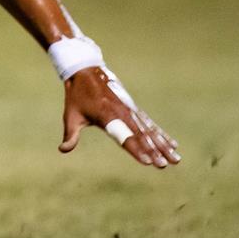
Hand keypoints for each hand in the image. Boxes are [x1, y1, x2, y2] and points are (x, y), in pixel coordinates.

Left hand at [59, 67, 178, 167]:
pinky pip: (150, 124)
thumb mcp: (71, 115)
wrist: (86, 71)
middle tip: (164, 165)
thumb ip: (70, 134)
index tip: (148, 161)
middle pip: (141, 136)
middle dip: (154, 151)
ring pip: (150, 131)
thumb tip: (62, 150)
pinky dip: (162, 134)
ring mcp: (131, 110)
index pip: (123, 136)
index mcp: (107, 115)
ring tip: (176, 160)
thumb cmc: (76, 96)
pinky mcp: (134, 109)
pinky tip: (173, 145)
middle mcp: (122, 113)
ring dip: (163, 145)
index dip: (136, 150)